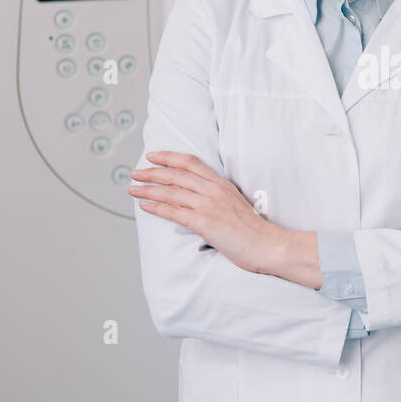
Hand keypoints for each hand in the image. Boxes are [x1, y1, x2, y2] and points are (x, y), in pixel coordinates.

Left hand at [128, 151, 281, 274]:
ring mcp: (208, 205)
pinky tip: (145, 205)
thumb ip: (216, 199)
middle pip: (176, 174)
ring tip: (133, 188)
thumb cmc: (254, 230)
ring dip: (147, 189)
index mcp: (222, 184)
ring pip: (171, 191)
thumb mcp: (235, 205)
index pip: (191, 162)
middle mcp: (214, 190)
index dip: (169, 157)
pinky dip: (156, 207)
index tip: (153, 156)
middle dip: (151, 172)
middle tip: (135, 172)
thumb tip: (194, 202)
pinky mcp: (204, 222)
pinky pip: (174, 212)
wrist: (267, 245)